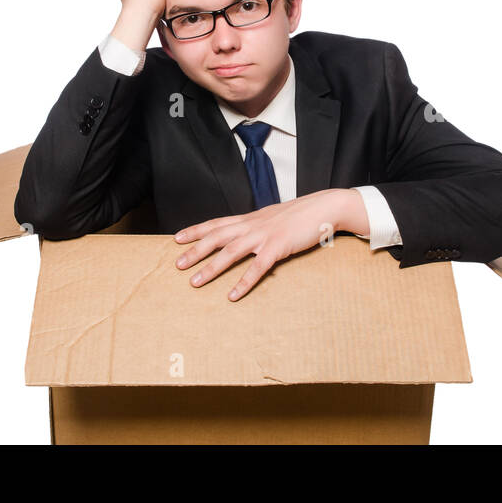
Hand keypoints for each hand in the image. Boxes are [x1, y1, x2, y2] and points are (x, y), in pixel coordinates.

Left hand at [172, 189, 369, 301]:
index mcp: (251, 218)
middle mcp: (253, 225)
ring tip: (195, 282)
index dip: (196, 230)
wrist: (325, 207)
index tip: (177, 238)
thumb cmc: (301, 215)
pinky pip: (257, 267)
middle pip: (217, 237)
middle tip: (177, 265)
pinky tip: (232, 295)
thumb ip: (258, 225)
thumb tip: (247, 234)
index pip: (217, 223)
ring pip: (231, 251)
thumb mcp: (274, 217)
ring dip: (211, 267)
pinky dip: (243, 282)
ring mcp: (265, 236)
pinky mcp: (278, 247)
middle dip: (195, 250)